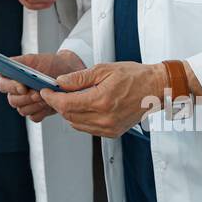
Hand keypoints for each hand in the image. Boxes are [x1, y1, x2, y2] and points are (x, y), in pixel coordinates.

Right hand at [0, 50, 84, 121]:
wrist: (67, 72)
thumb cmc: (50, 64)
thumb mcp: (34, 59)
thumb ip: (18, 61)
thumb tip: (7, 64)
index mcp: (12, 78)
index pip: (3, 85)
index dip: (11, 87)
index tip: (23, 87)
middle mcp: (16, 92)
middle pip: (13, 100)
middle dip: (27, 97)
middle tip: (39, 93)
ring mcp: (26, 103)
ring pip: (23, 110)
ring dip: (35, 104)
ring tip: (47, 96)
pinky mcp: (36, 112)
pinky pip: (34, 117)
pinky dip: (42, 111)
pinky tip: (49, 103)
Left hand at [39, 62, 168, 137]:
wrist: (155, 89)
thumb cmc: (134, 76)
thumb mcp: (104, 69)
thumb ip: (79, 78)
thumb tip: (60, 82)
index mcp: (101, 101)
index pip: (66, 104)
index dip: (52, 98)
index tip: (46, 91)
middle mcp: (105, 118)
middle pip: (69, 115)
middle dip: (58, 104)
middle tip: (55, 92)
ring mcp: (109, 128)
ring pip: (76, 124)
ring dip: (68, 112)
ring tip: (69, 98)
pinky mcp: (113, 132)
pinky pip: (88, 128)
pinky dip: (80, 119)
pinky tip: (83, 106)